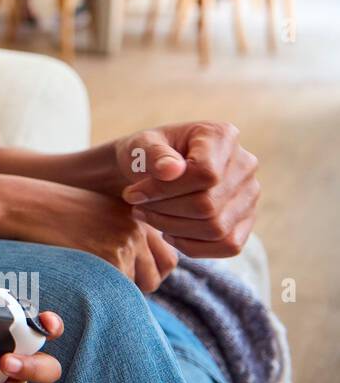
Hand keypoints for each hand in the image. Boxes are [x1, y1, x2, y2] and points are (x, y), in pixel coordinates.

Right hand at [0, 176, 178, 291]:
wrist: (21, 203)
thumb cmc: (47, 214)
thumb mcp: (93, 216)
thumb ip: (118, 237)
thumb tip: (141, 275)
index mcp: (135, 215)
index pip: (167, 258)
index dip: (149, 273)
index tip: (126, 276)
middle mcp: (137, 226)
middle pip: (158, 275)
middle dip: (137, 286)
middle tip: (105, 281)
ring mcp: (125, 240)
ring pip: (141, 286)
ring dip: (120, 290)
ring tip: (89, 277)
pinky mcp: (109, 255)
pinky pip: (120, 290)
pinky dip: (102, 292)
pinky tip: (80, 276)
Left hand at [113, 122, 259, 257]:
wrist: (154, 170)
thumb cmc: (146, 155)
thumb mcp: (139, 147)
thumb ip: (153, 154)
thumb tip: (172, 169)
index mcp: (222, 136)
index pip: (205, 174)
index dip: (165, 190)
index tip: (133, 193)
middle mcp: (245, 164)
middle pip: (208, 205)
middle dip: (164, 210)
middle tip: (137, 206)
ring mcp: (250, 194)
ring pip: (216, 228)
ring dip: (173, 228)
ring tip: (148, 216)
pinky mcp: (247, 220)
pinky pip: (227, 245)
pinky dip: (192, 246)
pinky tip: (169, 232)